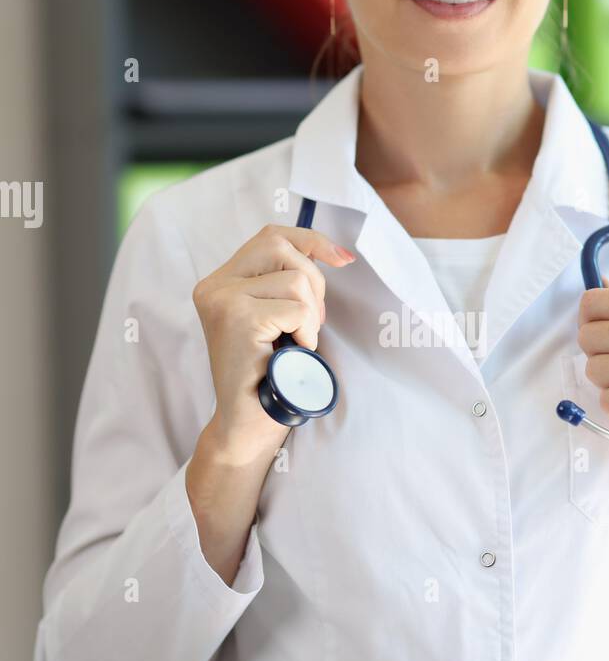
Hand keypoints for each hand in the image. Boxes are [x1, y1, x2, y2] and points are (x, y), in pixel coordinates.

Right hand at [192, 223, 355, 456]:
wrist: (247, 424)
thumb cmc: (268, 375)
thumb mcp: (275, 319)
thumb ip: (283, 285)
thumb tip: (332, 254)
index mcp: (219, 282)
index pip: (270, 236)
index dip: (310, 240)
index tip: (342, 259)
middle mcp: (213, 286)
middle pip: (281, 247)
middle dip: (313, 282)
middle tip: (311, 323)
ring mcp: (222, 300)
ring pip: (295, 279)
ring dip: (310, 315)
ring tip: (296, 343)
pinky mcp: (237, 318)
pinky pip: (297, 308)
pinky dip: (306, 332)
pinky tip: (292, 353)